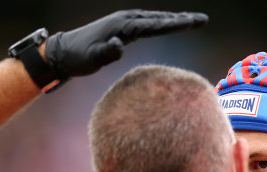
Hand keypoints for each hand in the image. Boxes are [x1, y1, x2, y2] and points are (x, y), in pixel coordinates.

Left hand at [45, 10, 207, 78]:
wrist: (63, 52)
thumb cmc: (78, 57)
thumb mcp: (91, 58)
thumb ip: (106, 52)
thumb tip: (119, 46)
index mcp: (122, 25)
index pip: (154, 25)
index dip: (174, 25)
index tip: (192, 24)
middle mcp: (126, 19)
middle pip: (159, 19)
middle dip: (182, 20)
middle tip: (203, 20)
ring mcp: (124, 23)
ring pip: (155, 20)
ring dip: (175, 20)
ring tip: (194, 21)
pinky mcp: (123, 29)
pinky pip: (148, 25)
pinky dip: (162, 23)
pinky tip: (170, 24)